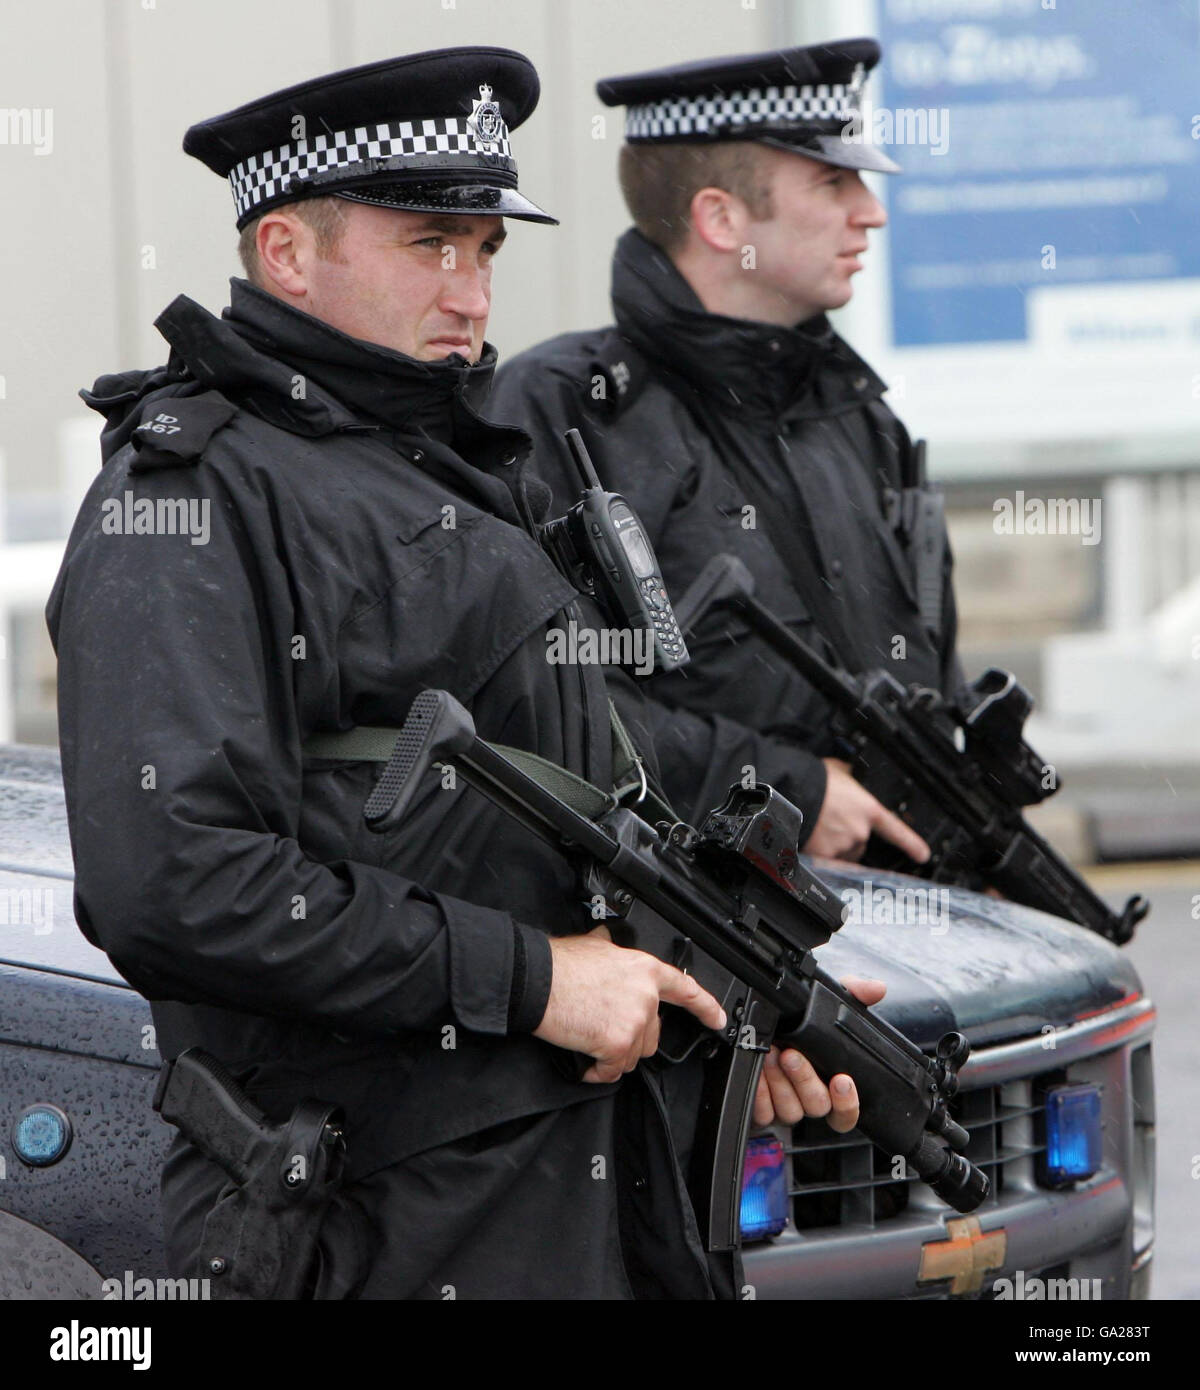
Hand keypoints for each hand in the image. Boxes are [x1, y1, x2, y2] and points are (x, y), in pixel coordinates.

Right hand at [534, 924, 726, 1082]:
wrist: (538, 980)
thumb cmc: (559, 964)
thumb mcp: (595, 945)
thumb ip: (612, 949)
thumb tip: (607, 940)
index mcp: (645, 969)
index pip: (685, 989)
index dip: (706, 1007)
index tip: (718, 1020)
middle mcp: (646, 995)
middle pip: (652, 1035)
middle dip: (629, 1040)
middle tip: (602, 1030)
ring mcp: (635, 1020)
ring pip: (632, 1056)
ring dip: (611, 1055)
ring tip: (588, 1039)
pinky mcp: (618, 1043)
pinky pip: (612, 1071)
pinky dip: (597, 1071)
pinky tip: (584, 1060)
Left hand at [752, 975, 886, 1128]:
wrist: (760, 1025)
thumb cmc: (799, 1019)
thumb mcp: (826, 1002)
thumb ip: (854, 993)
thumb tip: (877, 989)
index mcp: (832, 1086)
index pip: (848, 1111)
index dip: (848, 1102)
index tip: (842, 1080)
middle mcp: (810, 1100)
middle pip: (818, 1106)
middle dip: (805, 1080)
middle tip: (792, 1054)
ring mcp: (786, 1107)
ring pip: (790, 1111)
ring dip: (780, 1082)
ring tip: (771, 1054)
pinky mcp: (762, 1111)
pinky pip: (764, 1113)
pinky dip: (760, 1093)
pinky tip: (757, 1073)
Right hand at [805, 759, 930, 863]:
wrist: (790, 790)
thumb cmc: (813, 778)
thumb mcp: (841, 771)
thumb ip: (853, 780)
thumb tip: (853, 777)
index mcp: (868, 809)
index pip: (897, 831)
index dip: (912, 845)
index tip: (923, 855)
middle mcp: (859, 831)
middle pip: (861, 843)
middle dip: (849, 837)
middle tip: (831, 823)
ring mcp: (843, 845)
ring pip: (843, 853)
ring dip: (835, 846)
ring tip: (818, 829)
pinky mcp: (824, 855)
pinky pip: (827, 861)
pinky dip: (820, 854)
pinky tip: (811, 841)